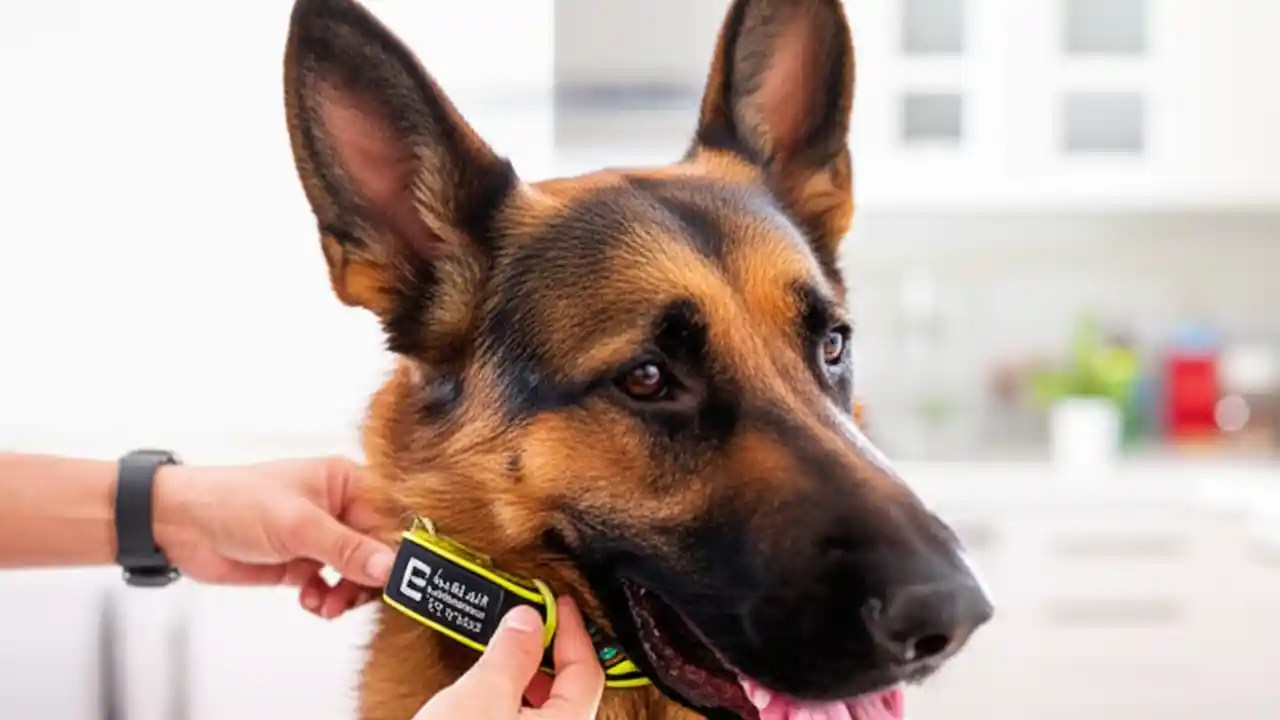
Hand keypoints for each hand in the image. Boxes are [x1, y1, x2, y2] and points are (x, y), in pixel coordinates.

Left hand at [153, 456, 395, 618]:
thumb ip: (346, 549)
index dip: (399, 547)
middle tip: (357, 598)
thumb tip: (390, 566)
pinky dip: (325, 598)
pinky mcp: (302, 562)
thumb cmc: (234, 501)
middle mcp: (339, 508)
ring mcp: (320, 537)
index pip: (390, 516)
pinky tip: (310, 599)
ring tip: (327, 605)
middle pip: (377, 549)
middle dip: (368, 577)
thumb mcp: (298, 525)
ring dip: (346, 593)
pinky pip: (331, 586)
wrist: (180, 525)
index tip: (402, 577)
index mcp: (347, 482)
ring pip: (356, 572)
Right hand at [415, 597, 605, 718]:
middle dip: (550, 654)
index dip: (572, 630)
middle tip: (528, 624)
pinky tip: (486, 694)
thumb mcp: (481, 696)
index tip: (558, 603)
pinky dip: (510, 703)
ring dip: (528, 678)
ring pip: (545, 713)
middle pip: (570, 694)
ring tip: (503, 656)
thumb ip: (511, 654)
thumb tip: (529, 621)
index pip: (586, 672)